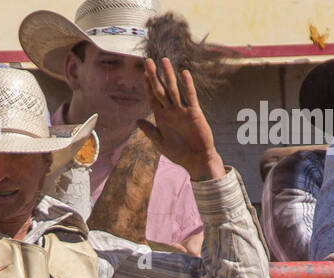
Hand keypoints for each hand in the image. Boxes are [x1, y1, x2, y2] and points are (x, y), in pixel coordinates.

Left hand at [139, 57, 223, 181]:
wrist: (196, 160)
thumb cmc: (179, 153)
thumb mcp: (160, 143)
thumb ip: (150, 131)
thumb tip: (137, 121)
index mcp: (162, 117)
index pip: (153, 99)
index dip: (147, 87)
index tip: (143, 74)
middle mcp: (171, 111)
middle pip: (161, 90)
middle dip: (154, 76)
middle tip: (147, 61)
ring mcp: (182, 110)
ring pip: (173, 89)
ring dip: (168, 75)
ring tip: (164, 61)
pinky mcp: (194, 112)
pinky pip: (190, 97)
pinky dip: (187, 86)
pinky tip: (184, 73)